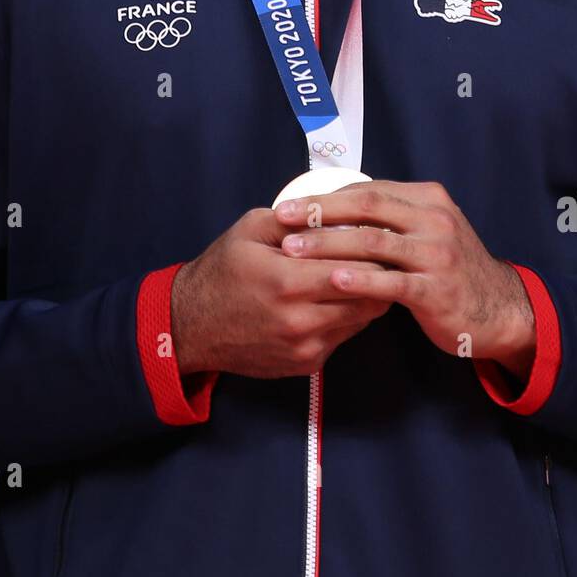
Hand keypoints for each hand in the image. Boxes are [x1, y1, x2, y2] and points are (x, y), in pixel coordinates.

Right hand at [171, 206, 391, 379]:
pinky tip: (336, 297)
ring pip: (363, 318)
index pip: (359, 267)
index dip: (376, 250)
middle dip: (381, 273)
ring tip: (364, 272)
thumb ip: (297, 220)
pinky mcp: (308, 363)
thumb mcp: (251, 229)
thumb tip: (341, 213)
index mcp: (288, 281)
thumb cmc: (222, 271)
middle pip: (371, 296)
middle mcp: (301, 320)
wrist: (191, 325)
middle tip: (384, 253)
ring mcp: (306, 347)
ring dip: (367, 295)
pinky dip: (348, 316)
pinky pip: (345, 336)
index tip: (382, 235)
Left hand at [275, 181, 535, 378]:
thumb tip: (335, 209)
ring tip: (292, 250)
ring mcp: (437, 254)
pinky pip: (391, 282)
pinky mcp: (437, 289)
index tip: (292, 204)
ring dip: (328, 244)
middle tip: (282, 217)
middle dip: (319, 211)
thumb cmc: (451, 270)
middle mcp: (434, 219)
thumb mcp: (429, 232)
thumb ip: (392, 219)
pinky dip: (359, 279)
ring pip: (373, 242)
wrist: (498, 309)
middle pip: (367, 206)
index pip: (369, 189)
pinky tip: (331, 280)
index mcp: (428, 199)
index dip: (327, 196)